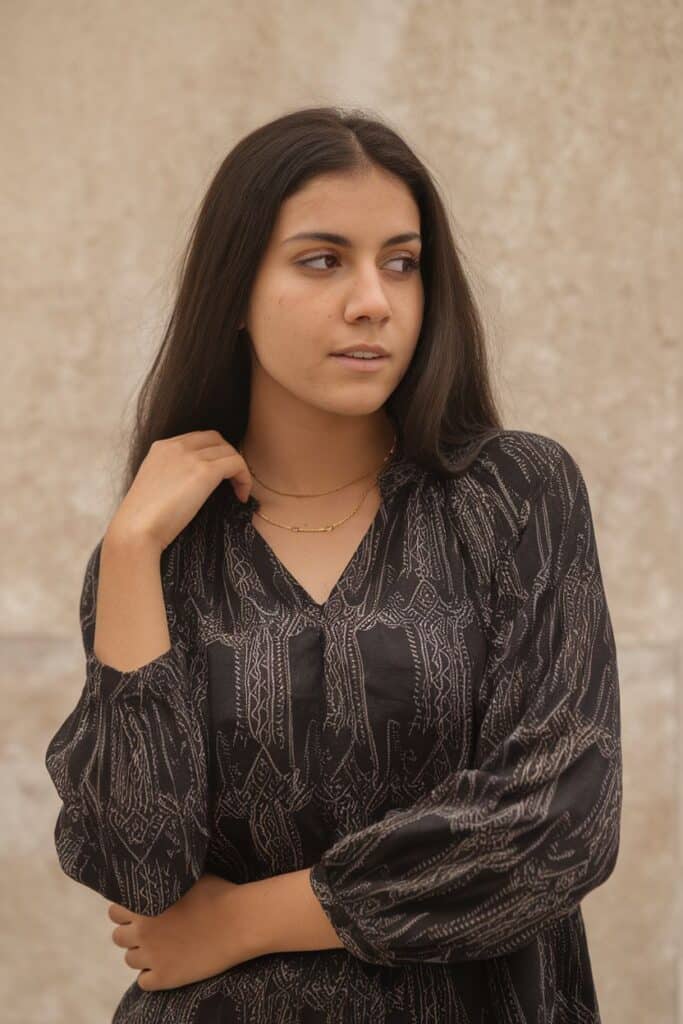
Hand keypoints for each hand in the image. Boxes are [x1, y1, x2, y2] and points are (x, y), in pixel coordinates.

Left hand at [108, 872, 246, 990]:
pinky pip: (144, 981)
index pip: (114, 911)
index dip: (127, 911)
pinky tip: (167, 964)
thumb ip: (166, 880)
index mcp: (144, 905)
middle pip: (119, 937)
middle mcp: (142, 932)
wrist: (240, 921)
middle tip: (152, 930)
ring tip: (162, 947)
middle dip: (133, 933)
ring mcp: (153, 957)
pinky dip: (152, 974)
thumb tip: (159, 871)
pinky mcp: (165, 977)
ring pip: (131, 960)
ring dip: (142, 953)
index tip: (140, 911)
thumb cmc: (219, 893)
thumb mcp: (188, 877)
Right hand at [109, 430, 252, 553]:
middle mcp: (176, 446)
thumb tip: (195, 483)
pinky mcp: (204, 471)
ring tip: (238, 492)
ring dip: (238, 469)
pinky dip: (244, 478)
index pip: (197, 438)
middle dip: (228, 456)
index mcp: (161, 447)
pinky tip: (241, 497)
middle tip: (231, 481)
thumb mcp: (154, 485)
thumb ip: (172, 475)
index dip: (213, 454)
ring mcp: (190, 456)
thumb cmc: (142, 519)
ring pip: (229, 451)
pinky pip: (236, 463)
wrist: (136, 530)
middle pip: (216, 439)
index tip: (218, 476)